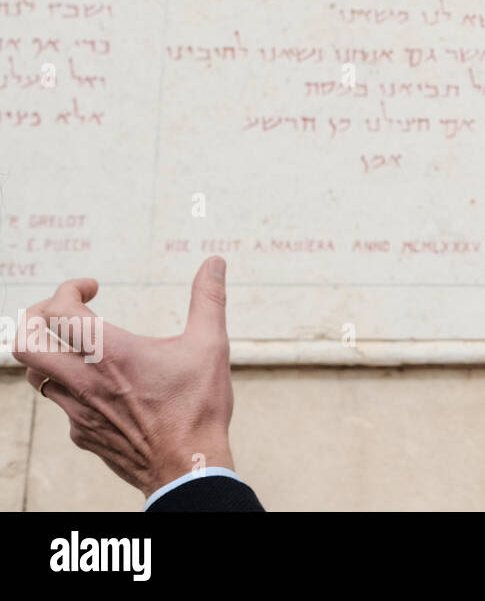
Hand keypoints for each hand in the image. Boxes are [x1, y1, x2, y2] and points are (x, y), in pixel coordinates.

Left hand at [14, 256, 237, 496]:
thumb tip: (214, 262)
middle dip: (38, 318)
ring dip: (50, 353)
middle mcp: (83, 380)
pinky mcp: (83, 434)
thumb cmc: (198, 406)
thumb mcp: (210, 344)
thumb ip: (209, 298)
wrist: (187, 466)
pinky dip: (72, 388)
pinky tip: (104, 388)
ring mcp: (78, 411)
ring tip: (80, 347)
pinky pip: (62, 405)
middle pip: (25, 342)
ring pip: (36, 376)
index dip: (68, 289)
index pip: (57, 311)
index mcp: (110, 353)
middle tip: (68, 313)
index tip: (92, 288)